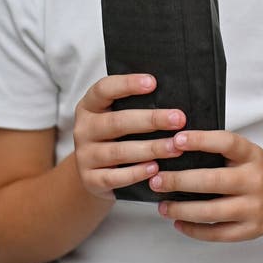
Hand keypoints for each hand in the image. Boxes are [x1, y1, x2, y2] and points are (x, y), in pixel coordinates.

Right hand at [73, 74, 185, 200]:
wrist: (92, 173)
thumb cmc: (114, 137)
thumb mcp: (115, 116)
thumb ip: (135, 106)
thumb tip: (171, 98)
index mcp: (89, 106)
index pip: (104, 89)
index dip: (127, 84)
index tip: (153, 83)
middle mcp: (83, 129)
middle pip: (117, 122)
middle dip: (151, 120)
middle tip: (179, 119)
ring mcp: (84, 156)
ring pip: (119, 151)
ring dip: (151, 148)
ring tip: (175, 147)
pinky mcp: (90, 180)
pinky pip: (115, 177)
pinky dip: (136, 173)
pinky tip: (155, 169)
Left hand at [150, 130, 262, 241]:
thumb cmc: (259, 169)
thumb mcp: (247, 152)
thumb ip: (219, 150)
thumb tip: (175, 147)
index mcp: (252, 155)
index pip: (226, 143)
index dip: (200, 140)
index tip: (175, 139)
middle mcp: (254, 181)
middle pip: (212, 181)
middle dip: (178, 181)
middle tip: (155, 180)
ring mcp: (253, 208)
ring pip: (210, 212)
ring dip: (181, 209)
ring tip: (162, 205)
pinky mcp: (250, 231)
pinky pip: (217, 234)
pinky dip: (194, 230)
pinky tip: (178, 222)